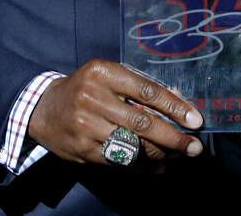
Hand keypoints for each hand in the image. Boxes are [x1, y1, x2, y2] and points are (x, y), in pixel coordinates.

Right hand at [28, 60, 203, 165]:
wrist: (45, 108)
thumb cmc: (87, 88)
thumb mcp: (110, 76)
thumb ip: (142, 87)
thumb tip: (180, 104)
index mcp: (104, 73)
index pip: (146, 91)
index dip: (174, 107)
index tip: (195, 120)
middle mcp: (93, 98)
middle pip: (142, 122)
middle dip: (173, 137)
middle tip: (194, 146)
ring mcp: (86, 126)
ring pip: (132, 146)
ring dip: (160, 154)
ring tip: (178, 156)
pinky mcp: (82, 149)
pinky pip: (119, 161)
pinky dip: (142, 166)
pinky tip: (158, 166)